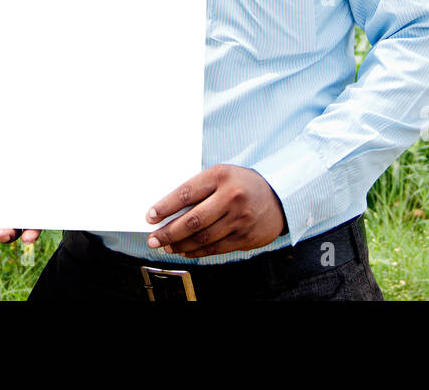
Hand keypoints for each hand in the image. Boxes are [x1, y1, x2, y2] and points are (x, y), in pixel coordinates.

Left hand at [145, 164, 286, 258]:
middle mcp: (231, 197)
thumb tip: (168, 211)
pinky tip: (184, 251)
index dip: (165, 207)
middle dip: (168, 232)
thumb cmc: (242, 184)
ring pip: (203, 238)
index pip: (186, 193)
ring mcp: (240, 219)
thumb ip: (199, 190)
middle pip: (193, 220)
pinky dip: (196, 252)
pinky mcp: (245, 237)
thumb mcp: (222, 175)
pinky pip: (215, 248)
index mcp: (221, 176)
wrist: (278, 197)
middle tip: (153, 238)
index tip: (150, 216)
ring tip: (166, 245)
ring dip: (180, 244)